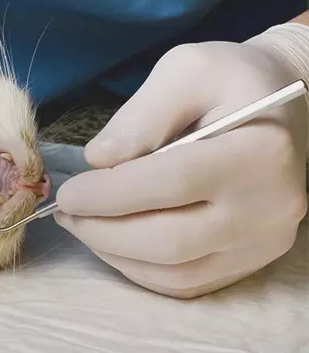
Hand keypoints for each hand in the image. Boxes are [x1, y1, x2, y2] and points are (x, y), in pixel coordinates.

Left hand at [54, 26, 308, 297]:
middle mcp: (270, 206)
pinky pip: (189, 282)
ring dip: (116, 254)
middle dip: (104, 231)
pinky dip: (141, 270)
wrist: (285, 110)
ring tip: (83, 226)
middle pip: (172, 240)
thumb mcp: (187, 70)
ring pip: (177, 271)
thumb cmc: (231, 81)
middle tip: (66, 213)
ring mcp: (264, 240)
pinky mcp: (254, 258)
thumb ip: (141, 115)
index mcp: (258, 150)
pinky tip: (115, 244)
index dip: (110, 193)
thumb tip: (98, 161)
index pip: (172, 183)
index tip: (67, 193)